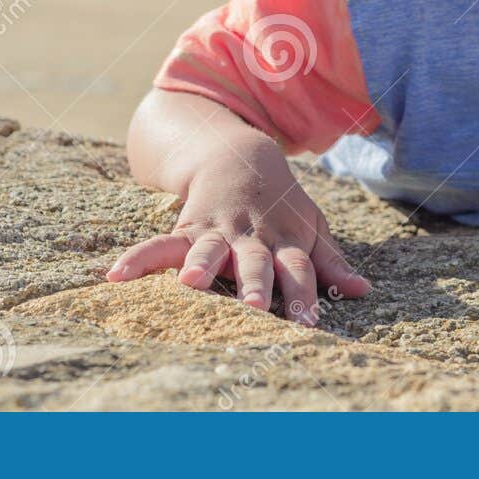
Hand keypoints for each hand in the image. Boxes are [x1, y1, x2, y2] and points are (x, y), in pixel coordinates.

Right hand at [105, 139, 370, 323]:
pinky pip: (159, 245)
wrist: (239, 155)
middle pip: (256, 262)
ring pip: (210, 251)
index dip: (304, 295)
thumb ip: (331, 261)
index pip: (299, 270)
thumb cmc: (280, 205)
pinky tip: (114, 276)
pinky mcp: (186, 229)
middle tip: (256, 306)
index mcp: (285, 241)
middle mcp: (251, 238)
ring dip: (202, 267)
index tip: (309, 323)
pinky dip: (138, 258)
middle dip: (255, 283)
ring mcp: (217, 232)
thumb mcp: (310, 226)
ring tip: (189, 284)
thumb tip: (364, 290)